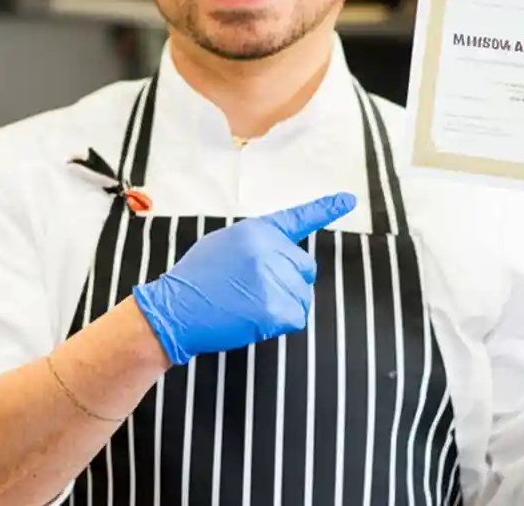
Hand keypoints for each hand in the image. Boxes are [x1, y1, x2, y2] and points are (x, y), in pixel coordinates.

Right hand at [131, 193, 355, 365]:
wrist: (174, 310)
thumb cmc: (196, 281)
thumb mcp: (224, 245)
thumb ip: (257, 245)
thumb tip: (282, 257)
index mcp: (256, 231)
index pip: (298, 218)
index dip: (326, 208)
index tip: (349, 200)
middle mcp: (269, 249)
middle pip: (305, 267)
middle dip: (289, 281)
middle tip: (255, 291)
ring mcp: (273, 278)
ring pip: (303, 295)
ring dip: (285, 304)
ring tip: (249, 305)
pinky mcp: (274, 307)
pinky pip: (297, 317)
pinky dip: (282, 323)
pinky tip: (255, 319)